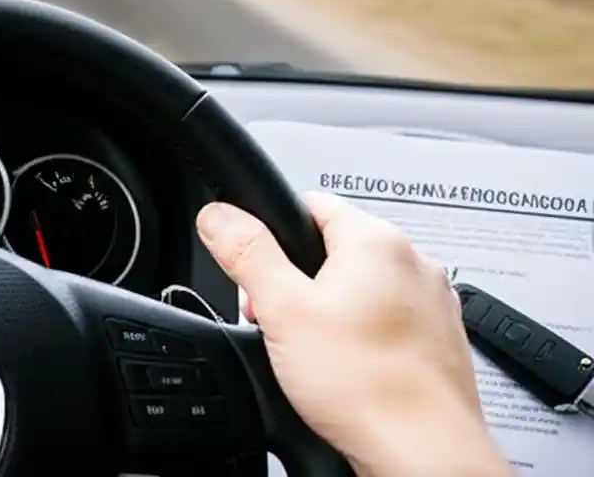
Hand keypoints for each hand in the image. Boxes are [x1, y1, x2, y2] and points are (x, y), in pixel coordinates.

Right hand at [196, 193, 508, 476]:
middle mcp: (414, 262)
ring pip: (361, 290)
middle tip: (281, 325)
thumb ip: (246, 253)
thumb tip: (219, 215)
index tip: (259, 275)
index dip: (271, 237)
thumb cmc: (366, 386)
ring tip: (316, 355)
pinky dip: (363, 340)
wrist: (422, 452)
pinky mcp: (439, 340)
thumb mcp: (282, 310)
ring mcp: (433, 303)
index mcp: (377, 240)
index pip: (311, 205)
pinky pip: (387, 323)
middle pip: (333, 251)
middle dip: (297, 283)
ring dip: (330, 313)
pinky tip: (349, 371)